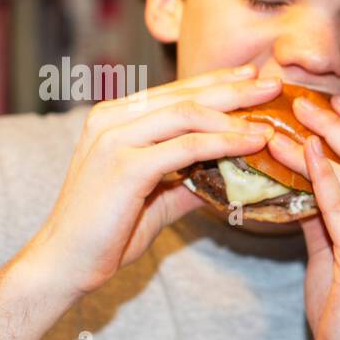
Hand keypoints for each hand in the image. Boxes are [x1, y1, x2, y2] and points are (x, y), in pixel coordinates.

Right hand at [25, 66, 281, 297]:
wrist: (67, 262)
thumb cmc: (108, 232)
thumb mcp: (156, 197)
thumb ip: (188, 180)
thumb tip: (229, 175)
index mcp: (114, 119)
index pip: (174, 92)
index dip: (215, 82)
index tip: (250, 77)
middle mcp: (111, 120)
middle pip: (185, 95)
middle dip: (234, 88)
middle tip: (273, 82)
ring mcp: (114, 140)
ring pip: (187, 114)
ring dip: (235, 114)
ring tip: (270, 116)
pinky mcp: (124, 166)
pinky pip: (186, 147)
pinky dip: (224, 143)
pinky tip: (252, 143)